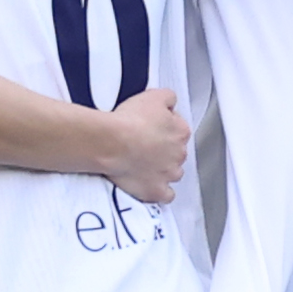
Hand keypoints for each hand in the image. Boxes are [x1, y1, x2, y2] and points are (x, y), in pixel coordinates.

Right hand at [101, 87, 188, 202]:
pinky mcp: (156, 190)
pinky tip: (152, 185)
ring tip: (146, 164)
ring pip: (173, 173)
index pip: (179, 128)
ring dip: (164, 170)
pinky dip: (161, 191)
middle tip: (144, 144)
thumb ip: (168, 98)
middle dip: (164, 149)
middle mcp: (178, 154)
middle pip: (176, 151)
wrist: (112, 143)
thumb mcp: (153, 96)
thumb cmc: (129, 122)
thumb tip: (171, 101)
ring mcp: (168, 174)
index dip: (164, 126)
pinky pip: (166, 195)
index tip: (152, 126)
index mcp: (180, 131)